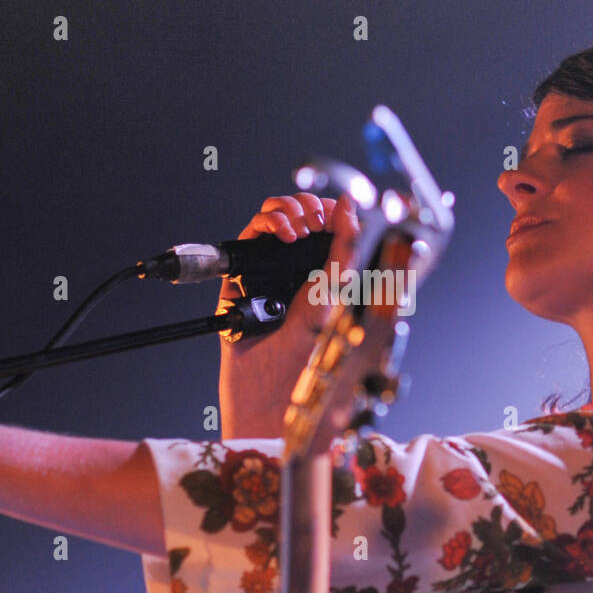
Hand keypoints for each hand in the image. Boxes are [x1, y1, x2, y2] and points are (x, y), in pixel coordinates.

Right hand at [218, 193, 359, 437]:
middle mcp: (297, 266)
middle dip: (312, 206)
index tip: (339, 208)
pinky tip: (285, 233)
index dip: (333, 209)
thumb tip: (351, 208)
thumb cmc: (307, 354)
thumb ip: (345, 250)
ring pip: (276, 217)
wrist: (270, 385)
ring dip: (290, 209)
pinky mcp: (241, 271)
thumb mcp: (335, 295)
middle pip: (303, 214)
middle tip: (317, 220)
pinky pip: (251, 233)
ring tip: (299, 227)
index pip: (330, 222)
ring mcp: (269, 267)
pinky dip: (269, 221)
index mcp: (326, 270)